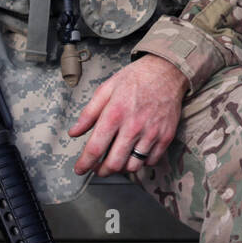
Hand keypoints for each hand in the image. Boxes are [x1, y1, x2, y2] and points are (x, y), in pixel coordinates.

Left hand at [69, 54, 188, 177]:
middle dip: (102, 171)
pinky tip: (136, 153)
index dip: (84, 163)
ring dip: (122, 168)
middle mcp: (134, 126)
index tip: (80, 169)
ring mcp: (152, 133)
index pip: (96, 148)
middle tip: (98, 168)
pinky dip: (142, 162)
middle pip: (115, 163)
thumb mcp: (106, 89)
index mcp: (115, 114)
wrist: (167, 71)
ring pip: (134, 166)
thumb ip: (88, 113)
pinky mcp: (166, 136)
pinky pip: (152, 161)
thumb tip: (74, 132)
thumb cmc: (136, 78)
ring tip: (117, 160)